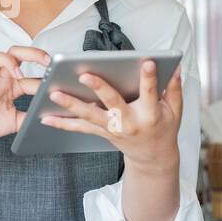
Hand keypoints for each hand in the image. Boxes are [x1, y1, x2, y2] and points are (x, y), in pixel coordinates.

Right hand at [0, 45, 48, 143]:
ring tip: (17, 73)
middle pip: (14, 53)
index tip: (60, 77)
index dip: (45, 73)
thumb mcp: (16, 122)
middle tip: (46, 61)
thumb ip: (30, 117)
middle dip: (31, 53)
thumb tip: (50, 117)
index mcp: (11, 85)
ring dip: (6, 60)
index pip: (30, 73)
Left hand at [40, 58, 183, 170]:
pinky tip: (45, 118)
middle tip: (84, 75)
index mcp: (150, 113)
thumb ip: (174, 88)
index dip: (150, 78)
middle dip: (99, 88)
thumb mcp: (176, 111)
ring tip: (54, 94)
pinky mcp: (102, 133)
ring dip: (71, 104)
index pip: (150, 92)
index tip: (147, 62)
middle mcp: (129, 121)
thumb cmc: (164, 128)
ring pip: (90, 115)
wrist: (153, 157)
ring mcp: (113, 129)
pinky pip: (80, 127)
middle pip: (113, 103)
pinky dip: (63, 123)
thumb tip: (175, 66)